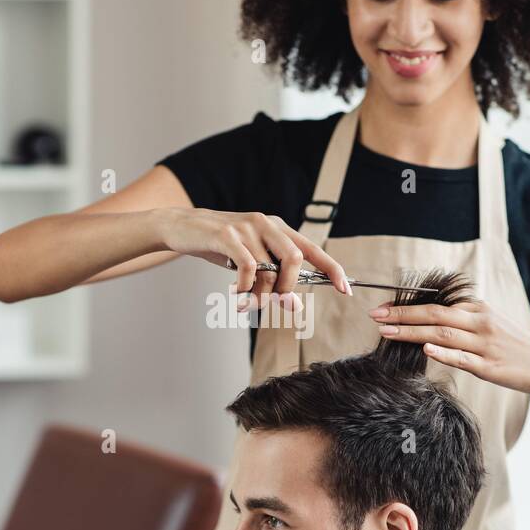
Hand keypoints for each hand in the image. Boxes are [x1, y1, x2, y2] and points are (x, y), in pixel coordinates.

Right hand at [159, 208, 350, 308]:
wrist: (183, 227)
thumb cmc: (221, 246)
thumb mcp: (250, 258)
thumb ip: (272, 276)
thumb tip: (292, 303)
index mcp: (278, 227)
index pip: (313, 249)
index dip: (332, 269)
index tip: (346, 289)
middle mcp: (266, 223)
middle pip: (295, 258)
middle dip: (289, 287)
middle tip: (280, 304)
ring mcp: (246, 227)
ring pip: (268, 269)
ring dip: (261, 295)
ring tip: (250, 305)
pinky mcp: (226, 234)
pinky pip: (247, 267)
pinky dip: (245, 288)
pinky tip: (237, 294)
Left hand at [368, 297, 529, 396]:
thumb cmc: (509, 344)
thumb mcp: (488, 322)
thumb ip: (461, 317)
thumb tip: (429, 315)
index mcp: (477, 309)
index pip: (436, 304)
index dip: (407, 306)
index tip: (382, 309)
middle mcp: (480, 323)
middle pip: (435, 315)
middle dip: (402, 315)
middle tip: (376, 316)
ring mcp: (484, 344)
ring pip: (443, 334)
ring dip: (413, 332)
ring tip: (388, 332)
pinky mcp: (489, 366)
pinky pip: (463, 358)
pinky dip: (444, 353)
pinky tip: (426, 349)